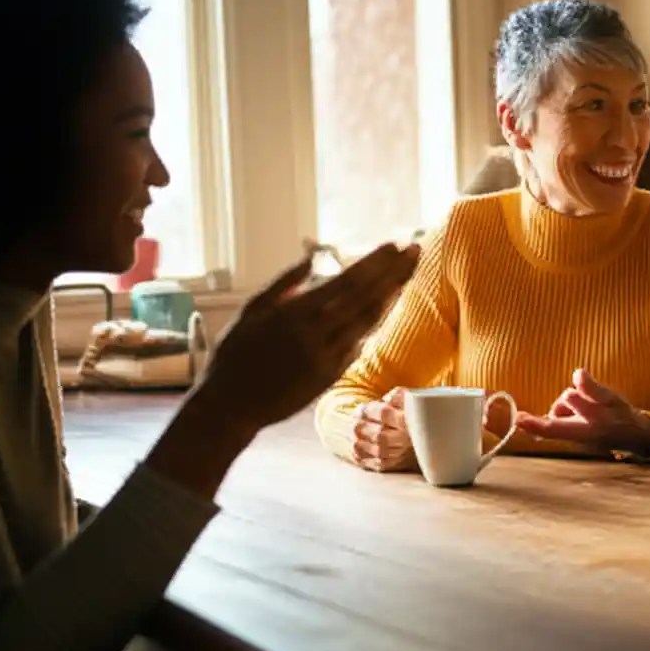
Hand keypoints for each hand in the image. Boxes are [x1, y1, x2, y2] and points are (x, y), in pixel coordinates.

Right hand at [147, 243, 418, 497]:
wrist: (231, 406)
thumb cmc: (235, 353)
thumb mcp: (252, 311)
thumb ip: (284, 284)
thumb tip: (311, 257)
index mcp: (296, 313)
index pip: (348, 281)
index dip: (377, 262)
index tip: (398, 244)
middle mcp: (317, 334)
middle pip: (368, 297)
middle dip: (396, 271)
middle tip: (417, 249)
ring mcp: (327, 357)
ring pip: (369, 322)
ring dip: (393, 295)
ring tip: (408, 272)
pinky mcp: (330, 376)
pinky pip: (359, 344)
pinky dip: (375, 323)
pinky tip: (388, 304)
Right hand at [515, 369, 649, 456]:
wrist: (636, 432)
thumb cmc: (602, 434)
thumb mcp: (578, 438)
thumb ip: (556, 428)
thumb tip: (524, 420)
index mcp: (580, 437)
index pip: (552, 431)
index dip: (533, 425)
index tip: (519, 419)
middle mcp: (590, 424)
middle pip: (559, 406)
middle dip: (561, 407)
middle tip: (571, 413)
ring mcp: (600, 408)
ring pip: (569, 394)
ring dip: (572, 398)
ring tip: (585, 403)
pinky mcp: (607, 394)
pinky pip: (582, 379)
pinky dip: (580, 379)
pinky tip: (582, 380)